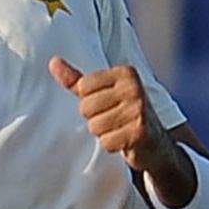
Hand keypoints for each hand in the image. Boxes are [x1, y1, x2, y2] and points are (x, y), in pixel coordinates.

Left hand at [49, 56, 172, 170]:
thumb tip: (53, 62)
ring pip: (95, 126)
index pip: (83, 86)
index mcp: (125, 73)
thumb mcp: (101, 93)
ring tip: (119, 130)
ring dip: (103, 133)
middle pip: (86, 107)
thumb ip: (77, 80)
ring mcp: (139, 110)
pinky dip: (112, 146)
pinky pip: (106, 142)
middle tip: (114, 120)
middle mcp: (134, 88)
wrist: (155, 143)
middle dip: (95, 119)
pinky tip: (124, 141)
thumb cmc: (124, 114)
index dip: (89, 101)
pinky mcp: (140, 132)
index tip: (107, 105)